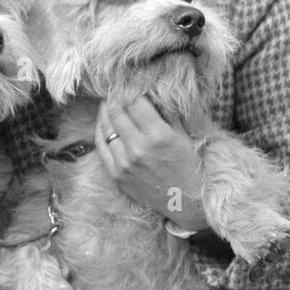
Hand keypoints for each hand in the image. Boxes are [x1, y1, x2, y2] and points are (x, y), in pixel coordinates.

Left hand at [96, 97, 207, 230]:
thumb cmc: (189, 167)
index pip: (135, 103)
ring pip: (106, 127)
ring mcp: (124, 162)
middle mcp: (139, 148)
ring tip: (108, 103)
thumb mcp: (184, 137)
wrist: (185, 202)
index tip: (129, 86)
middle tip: (115, 92)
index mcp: (159, 136)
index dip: (131, 92)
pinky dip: (100, 130)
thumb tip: (153, 93)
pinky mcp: (116, 174)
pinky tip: (103, 122)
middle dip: (115, 99)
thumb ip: (167, 114)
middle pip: (117, 112)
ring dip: (105, 112)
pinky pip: (101, 146)